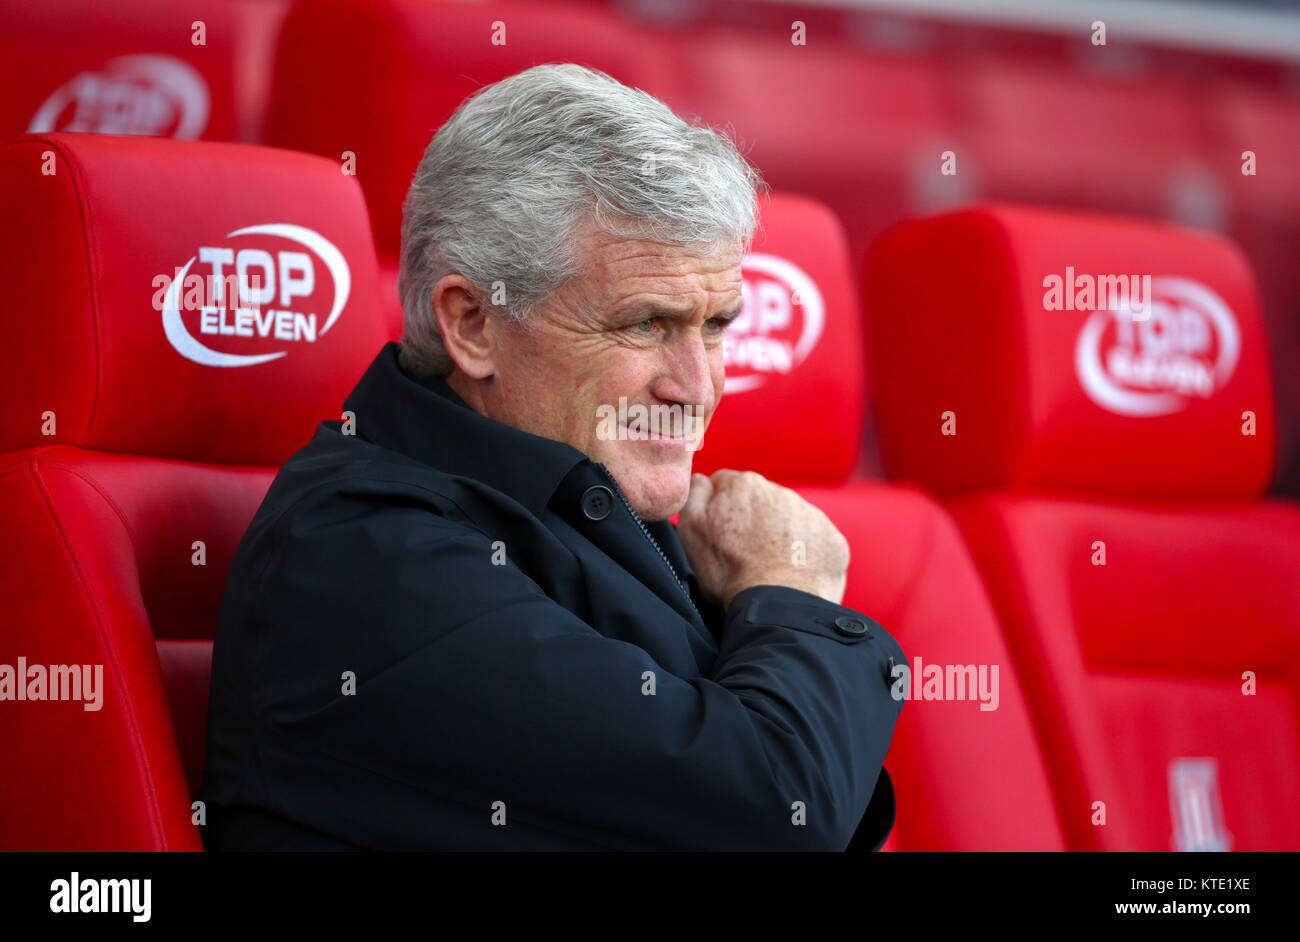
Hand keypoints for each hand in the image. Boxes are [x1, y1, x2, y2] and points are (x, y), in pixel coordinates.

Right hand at [677, 469, 848, 608]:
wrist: (776, 608)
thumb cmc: (728, 571)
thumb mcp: (691, 529)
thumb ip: (695, 492)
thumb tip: (704, 478)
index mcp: (746, 485)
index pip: (727, 485)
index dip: (720, 510)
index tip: (722, 534)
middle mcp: (783, 492)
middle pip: (762, 502)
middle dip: (754, 521)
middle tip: (745, 554)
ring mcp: (812, 516)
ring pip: (791, 520)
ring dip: (781, 536)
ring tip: (770, 567)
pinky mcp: (834, 540)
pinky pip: (817, 542)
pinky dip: (806, 554)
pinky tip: (793, 574)